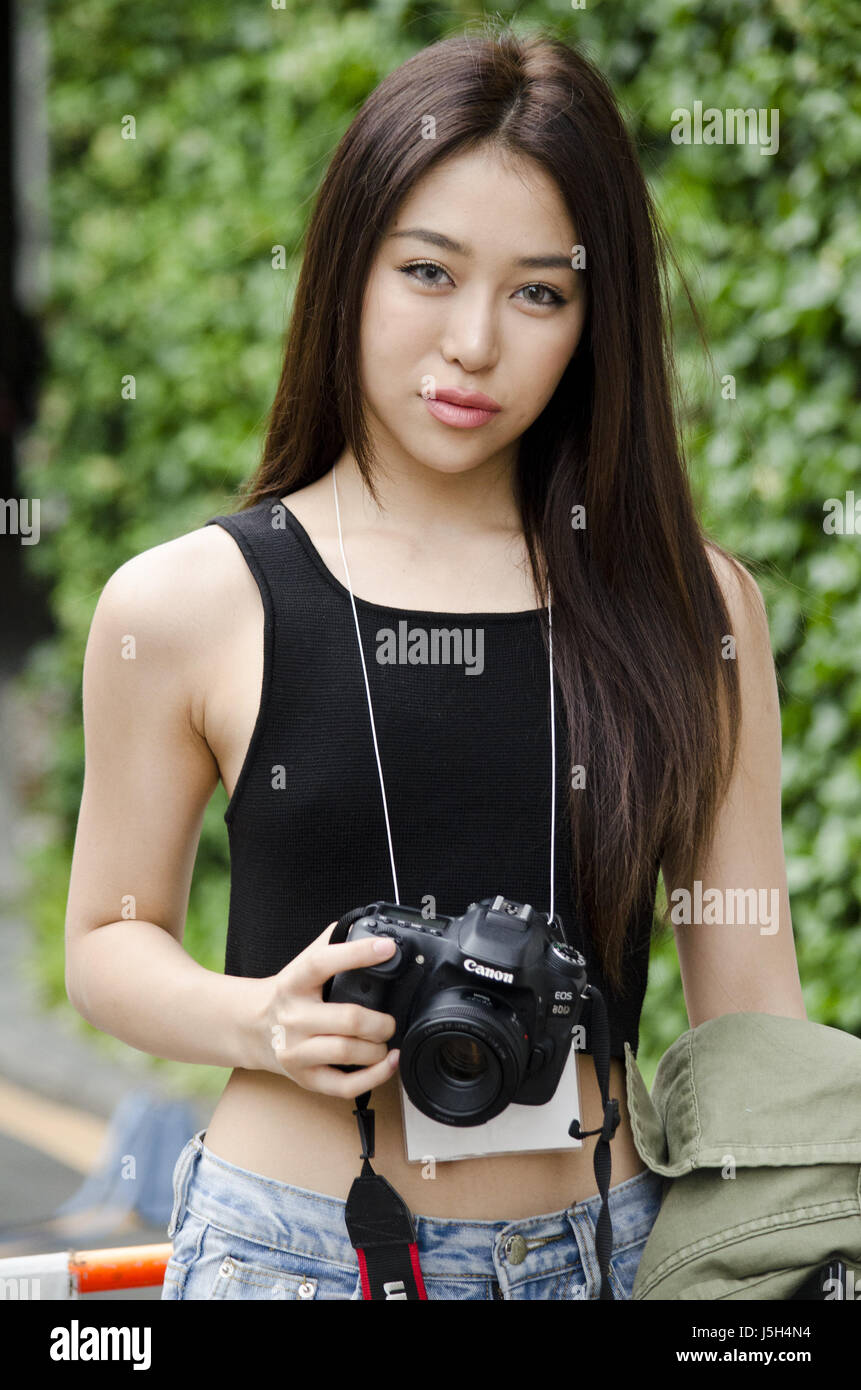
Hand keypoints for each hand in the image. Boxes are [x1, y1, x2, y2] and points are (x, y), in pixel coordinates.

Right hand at [253, 920, 400, 1096]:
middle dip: (381, 1021)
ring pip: (349, 1052)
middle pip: (349, 1019)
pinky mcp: (305, 1078)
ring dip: (378, 1048)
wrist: (251, 1028)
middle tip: (390, 1020)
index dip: (357, 954)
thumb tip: (368, 928)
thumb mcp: (301, 963)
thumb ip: (332, 943)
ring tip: (384, 1040)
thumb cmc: (287, 994)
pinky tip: (388, 1063)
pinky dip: (375, 1076)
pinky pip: (345, 1085)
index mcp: (294, 982)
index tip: (387, 948)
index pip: (322, 963)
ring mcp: (297, 1051)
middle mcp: (293, 1017)